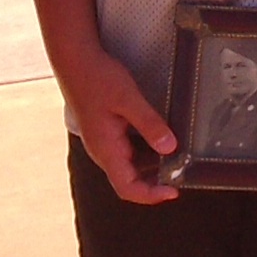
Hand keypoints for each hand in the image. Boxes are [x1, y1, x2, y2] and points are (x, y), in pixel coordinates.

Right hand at [58, 42, 178, 202]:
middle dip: (155, 181)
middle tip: (181, 171)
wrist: (75, 61)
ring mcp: (103, 141)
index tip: (173, 192)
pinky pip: (127, 149)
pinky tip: (161, 137)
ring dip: (151, 165)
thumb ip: (149, 124)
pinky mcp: (106, 130)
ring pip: (129, 164)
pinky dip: (145, 150)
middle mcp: (103, 150)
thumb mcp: (128, 99)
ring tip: (177, 156)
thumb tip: (170, 147)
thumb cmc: (97, 79)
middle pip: (129, 179)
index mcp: (105, 149)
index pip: (127, 188)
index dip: (150, 195)